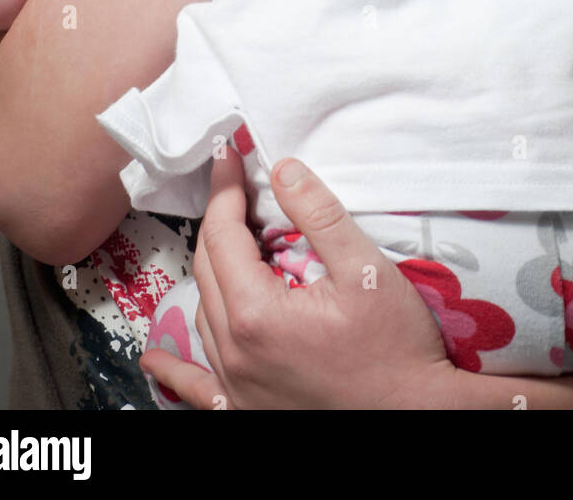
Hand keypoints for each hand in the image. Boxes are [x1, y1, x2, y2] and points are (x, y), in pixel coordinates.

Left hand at [139, 151, 459, 409]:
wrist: (417, 416)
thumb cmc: (396, 349)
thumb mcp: (366, 269)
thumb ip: (320, 215)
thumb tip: (283, 171)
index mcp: (258, 314)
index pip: (223, 234)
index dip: (226, 189)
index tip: (229, 154)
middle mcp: (236, 352)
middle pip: (207, 269)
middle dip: (219, 221)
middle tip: (238, 188)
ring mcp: (237, 386)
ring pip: (205, 313)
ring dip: (213, 272)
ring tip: (235, 242)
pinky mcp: (245, 410)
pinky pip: (197, 386)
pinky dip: (175, 368)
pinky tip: (155, 359)